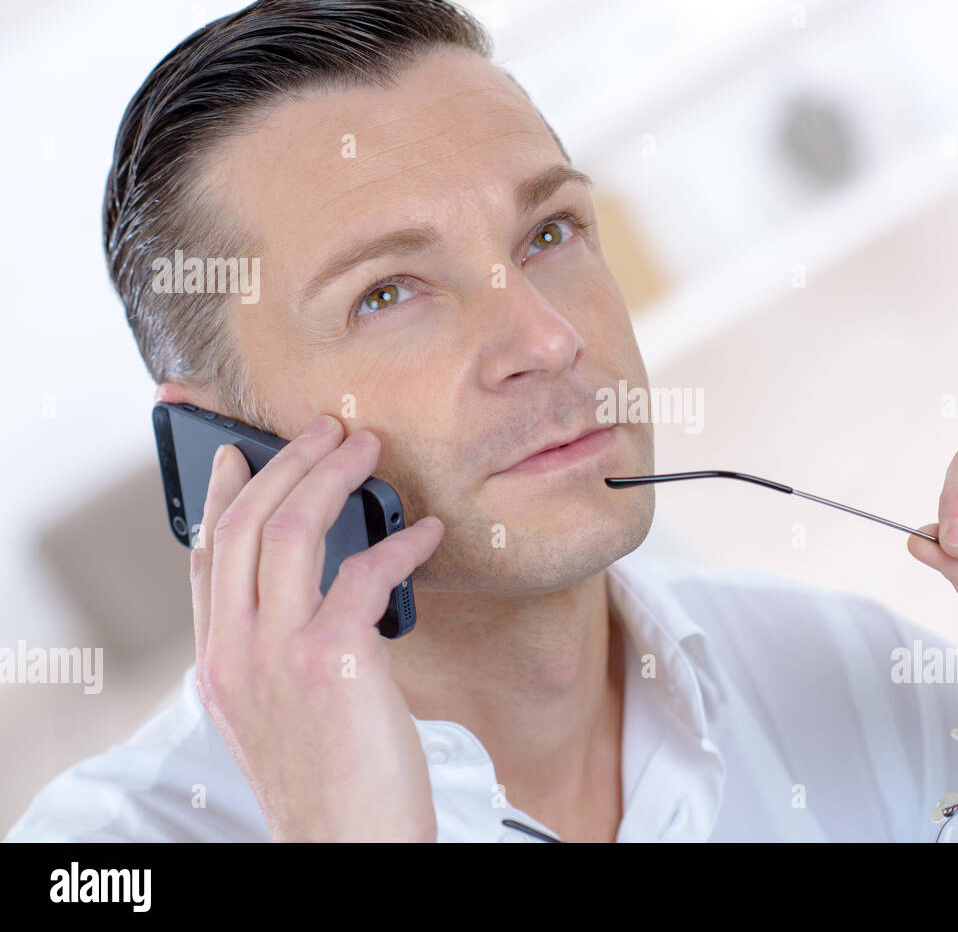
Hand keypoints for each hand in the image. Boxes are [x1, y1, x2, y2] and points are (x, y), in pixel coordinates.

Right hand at [191, 414, 444, 839]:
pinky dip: (401, 543)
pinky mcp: (331, 661)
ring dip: (333, 478)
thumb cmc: (334, 784)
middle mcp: (233, 654)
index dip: (222, 496)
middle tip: (327, 431)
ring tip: (369, 451)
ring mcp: (275, 655)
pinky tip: (429, 534)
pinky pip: (364, 572)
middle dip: (286, 465)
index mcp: (217, 664)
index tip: (239, 454)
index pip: (205, 557)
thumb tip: (330, 581)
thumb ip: (281, 647)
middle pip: (245, 526)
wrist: (347, 849)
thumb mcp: (282, 711)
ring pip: (290, 531)